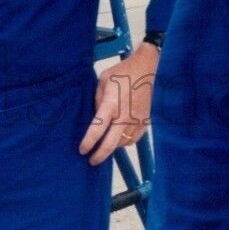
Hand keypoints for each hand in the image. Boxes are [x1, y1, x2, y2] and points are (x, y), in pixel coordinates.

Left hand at [78, 42, 158, 165]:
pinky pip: (134, 139)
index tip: (82, 150)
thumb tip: (97, 117)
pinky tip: (119, 138)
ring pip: (123, 143)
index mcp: (111, 104)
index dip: (88, 142)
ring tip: (105, 146)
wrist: (146, 68)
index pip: (97, 129)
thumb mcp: (103, 81)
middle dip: (100, 155)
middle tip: (92, 161)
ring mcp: (137, 119)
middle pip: (111, 143)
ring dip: (113, 147)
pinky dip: (125, 142)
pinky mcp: (145, 120)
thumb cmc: (122, 72)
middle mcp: (125, 115)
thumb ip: (98, 100)